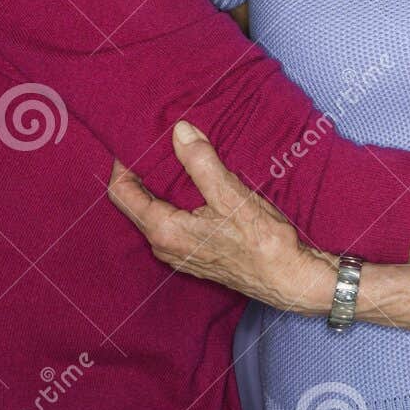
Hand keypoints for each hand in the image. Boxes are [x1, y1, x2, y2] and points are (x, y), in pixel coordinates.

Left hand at [108, 122, 335, 314]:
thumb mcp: (230, 195)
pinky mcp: (194, 252)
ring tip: (172, 154)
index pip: (122, 193)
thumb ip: (200, 162)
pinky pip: (170, 219)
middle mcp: (164, 245)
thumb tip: (179, 131)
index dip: (122, 163)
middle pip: (134, 202)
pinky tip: (192, 180)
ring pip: (153, 210)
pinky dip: (173, 197)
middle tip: (152, 139)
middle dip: (139, 170)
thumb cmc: (261, 242)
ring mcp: (178, 252)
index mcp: (164, 231)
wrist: (287, 278)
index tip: (133, 137)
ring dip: (158, 184)